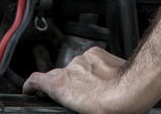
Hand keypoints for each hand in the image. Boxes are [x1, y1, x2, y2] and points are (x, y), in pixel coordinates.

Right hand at [23, 47, 146, 113]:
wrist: (130, 89)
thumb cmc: (108, 108)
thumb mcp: (80, 111)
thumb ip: (70, 101)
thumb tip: (73, 100)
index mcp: (61, 85)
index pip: (37, 80)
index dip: (31, 84)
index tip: (30, 88)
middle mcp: (69, 68)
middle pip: (59, 75)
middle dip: (64, 86)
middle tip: (77, 98)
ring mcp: (83, 59)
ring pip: (77, 68)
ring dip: (81, 77)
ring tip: (95, 90)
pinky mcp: (96, 52)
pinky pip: (90, 60)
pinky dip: (93, 68)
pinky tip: (103, 78)